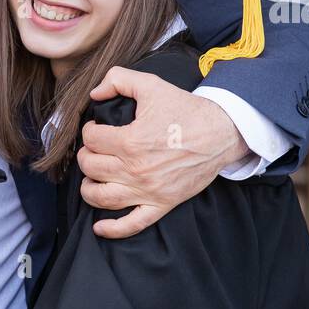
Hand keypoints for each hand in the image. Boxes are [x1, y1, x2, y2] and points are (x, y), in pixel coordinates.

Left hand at [77, 66, 249, 238]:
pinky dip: (113, 229)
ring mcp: (147, 190)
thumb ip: (118, 79)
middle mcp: (135, 169)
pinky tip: (99, 227)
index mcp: (130, 141)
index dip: (90, 131)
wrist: (221, 132)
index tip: (97, 129)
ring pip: (102, 197)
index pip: (91, 140)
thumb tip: (94, 93)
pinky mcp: (161, 204)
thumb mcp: (151, 85)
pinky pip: (132, 224)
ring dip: (89, 188)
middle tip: (96, 150)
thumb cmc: (186, 110)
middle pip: (91, 167)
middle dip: (87, 156)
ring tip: (92, 178)